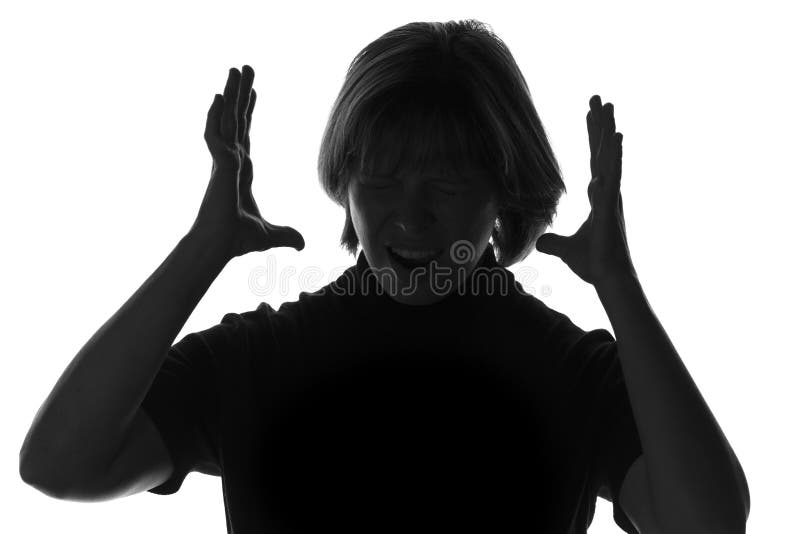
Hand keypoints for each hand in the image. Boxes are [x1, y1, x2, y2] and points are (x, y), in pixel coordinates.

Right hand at [191, 65, 304, 258]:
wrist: (219, 245)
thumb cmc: (235, 239)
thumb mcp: (269, 235)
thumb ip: (286, 235)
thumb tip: (303, 245)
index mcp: (240, 170)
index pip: (245, 134)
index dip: (247, 113)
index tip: (252, 94)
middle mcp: (231, 160)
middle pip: (237, 119)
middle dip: (240, 93)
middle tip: (245, 68)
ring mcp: (224, 161)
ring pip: (228, 119)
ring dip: (231, 94)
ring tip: (235, 70)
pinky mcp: (220, 166)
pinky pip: (215, 135)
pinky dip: (215, 116)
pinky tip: (219, 97)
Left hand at [535, 95, 634, 285]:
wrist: (608, 279)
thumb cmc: (594, 263)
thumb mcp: (565, 250)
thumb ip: (553, 243)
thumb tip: (540, 242)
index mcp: (598, 196)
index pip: (594, 160)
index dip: (593, 137)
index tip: (590, 114)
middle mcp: (607, 191)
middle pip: (601, 151)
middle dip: (599, 124)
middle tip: (598, 98)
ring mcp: (611, 196)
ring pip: (609, 156)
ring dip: (607, 130)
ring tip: (608, 105)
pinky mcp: (611, 205)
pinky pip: (614, 175)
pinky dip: (615, 156)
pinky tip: (616, 136)